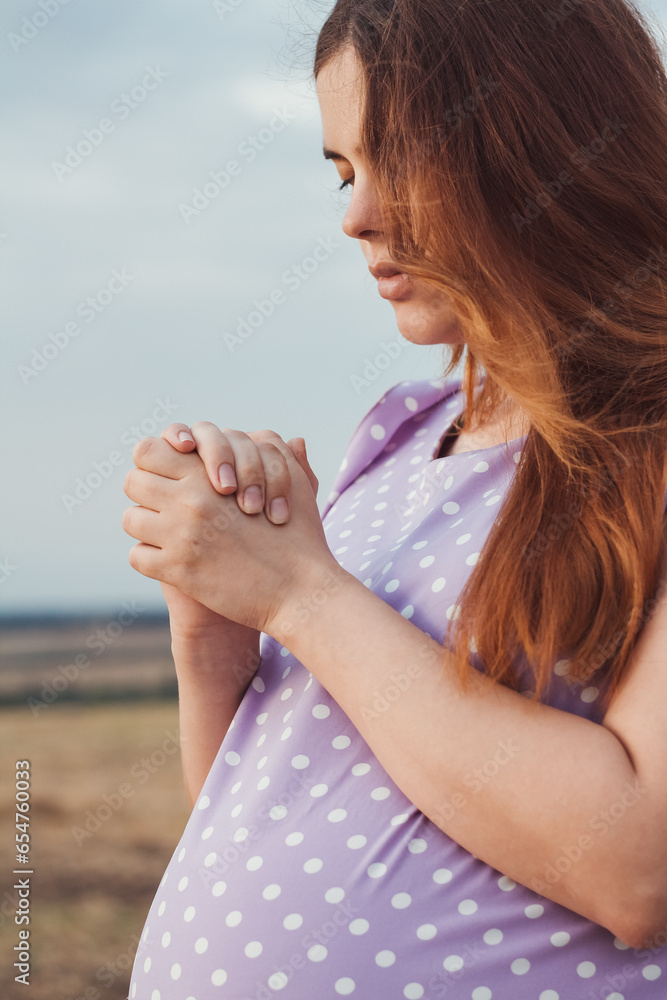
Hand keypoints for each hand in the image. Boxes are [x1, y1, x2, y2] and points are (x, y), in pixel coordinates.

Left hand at [121, 430, 336, 633]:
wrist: (300, 591)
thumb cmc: (301, 537)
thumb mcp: (294, 483)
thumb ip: (274, 451)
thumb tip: (259, 435)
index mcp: (210, 474)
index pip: (149, 450)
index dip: (155, 460)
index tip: (168, 473)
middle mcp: (189, 500)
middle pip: (133, 481)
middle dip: (147, 492)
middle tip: (165, 505)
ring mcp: (180, 535)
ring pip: (131, 518)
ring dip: (148, 526)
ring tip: (169, 535)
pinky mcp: (177, 571)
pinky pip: (137, 555)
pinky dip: (151, 559)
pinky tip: (173, 561)